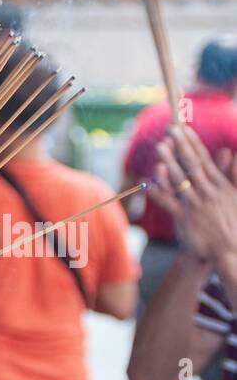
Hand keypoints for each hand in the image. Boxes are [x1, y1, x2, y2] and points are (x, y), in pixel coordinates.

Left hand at [151, 126, 236, 284]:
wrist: (228, 251)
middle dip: (181, 146)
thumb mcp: (236, 196)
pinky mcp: (185, 218)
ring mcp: (196, 204)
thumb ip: (233, 175)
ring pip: (181, 179)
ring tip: (160, 147)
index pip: (204, 160)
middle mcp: (208, 192)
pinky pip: (170, 202)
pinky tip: (150, 179)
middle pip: (192, 165)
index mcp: (220, 185)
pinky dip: (160, 190)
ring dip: (170, 162)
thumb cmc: (231, 224)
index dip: (193, 144)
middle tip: (170, 130)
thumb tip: (230, 154)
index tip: (184, 129)